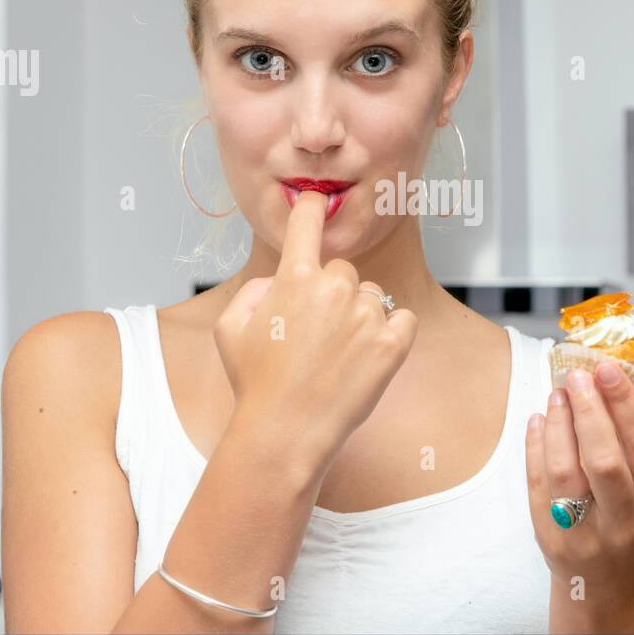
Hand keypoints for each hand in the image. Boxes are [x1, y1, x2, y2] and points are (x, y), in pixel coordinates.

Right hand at [213, 190, 417, 467]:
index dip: (312, 208)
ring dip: (360, 315)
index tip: (317, 202)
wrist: (285, 432)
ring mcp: (366, 316)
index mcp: (294, 277)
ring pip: (373, 296)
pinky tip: (369, 356)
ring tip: (338, 354)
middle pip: (343, 270)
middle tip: (316, 334)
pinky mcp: (393, 344)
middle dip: (332, 293)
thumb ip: (254, 289)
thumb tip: (279, 280)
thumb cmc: (254, 382)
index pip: (307, 221)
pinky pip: (403, 319)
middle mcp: (334, 288)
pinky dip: (392, 333)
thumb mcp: (230, 328)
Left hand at [525, 359, 633, 605]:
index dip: (624, 403)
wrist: (610, 587)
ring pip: (565, 471)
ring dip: (559, 424)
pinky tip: (540, 420)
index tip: (608, 369)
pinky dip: (535, 446)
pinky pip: (537, 484)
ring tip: (558, 394)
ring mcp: (585, 534)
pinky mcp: (551, 538)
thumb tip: (628, 380)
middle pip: (604, 460)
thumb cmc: (632, 524)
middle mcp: (625, 521)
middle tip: (577, 375)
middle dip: (589, 410)